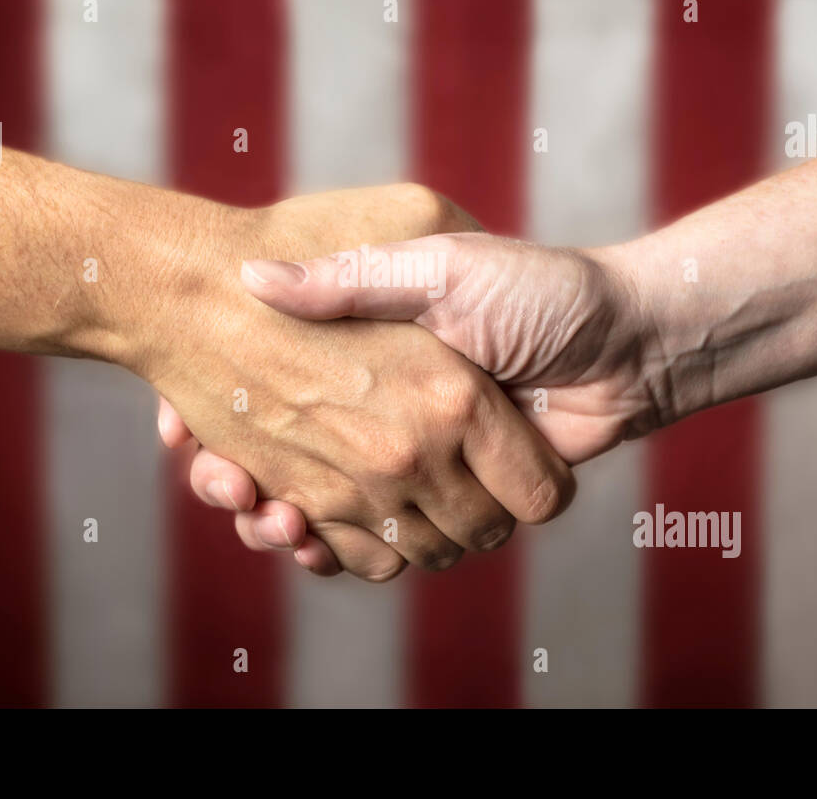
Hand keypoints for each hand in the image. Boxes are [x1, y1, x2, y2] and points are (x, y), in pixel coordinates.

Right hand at [165, 233, 659, 572]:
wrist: (630, 341)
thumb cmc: (536, 290)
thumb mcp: (437, 265)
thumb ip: (353, 278)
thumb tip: (254, 274)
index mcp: (385, 367)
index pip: (283, 403)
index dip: (237, 423)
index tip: (187, 429)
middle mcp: (398, 420)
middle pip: (297, 470)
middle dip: (248, 483)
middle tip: (216, 477)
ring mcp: (425, 464)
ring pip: (337, 516)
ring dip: (289, 521)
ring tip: (256, 508)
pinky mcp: (458, 501)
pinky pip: (392, 544)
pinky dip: (346, 552)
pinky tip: (304, 539)